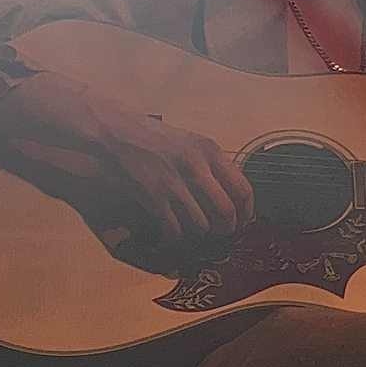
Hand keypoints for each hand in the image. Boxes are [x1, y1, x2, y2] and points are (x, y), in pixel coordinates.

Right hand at [94, 110, 255, 240]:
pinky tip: (172, 226)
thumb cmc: (157, 138)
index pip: (243, 189)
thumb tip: (232, 196)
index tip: (243, 221)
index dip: (246, 213)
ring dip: (199, 231)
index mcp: (210, 151)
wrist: (119, 133)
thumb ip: (214, 166)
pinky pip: (175, 229)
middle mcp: (195, 167)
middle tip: (221, 231)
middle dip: (226, 228)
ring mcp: (174, 183)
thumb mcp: (193, 143)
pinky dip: (176, 234)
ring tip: (193, 225)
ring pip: (201, 225)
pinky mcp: (153, 197)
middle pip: (226, 212)